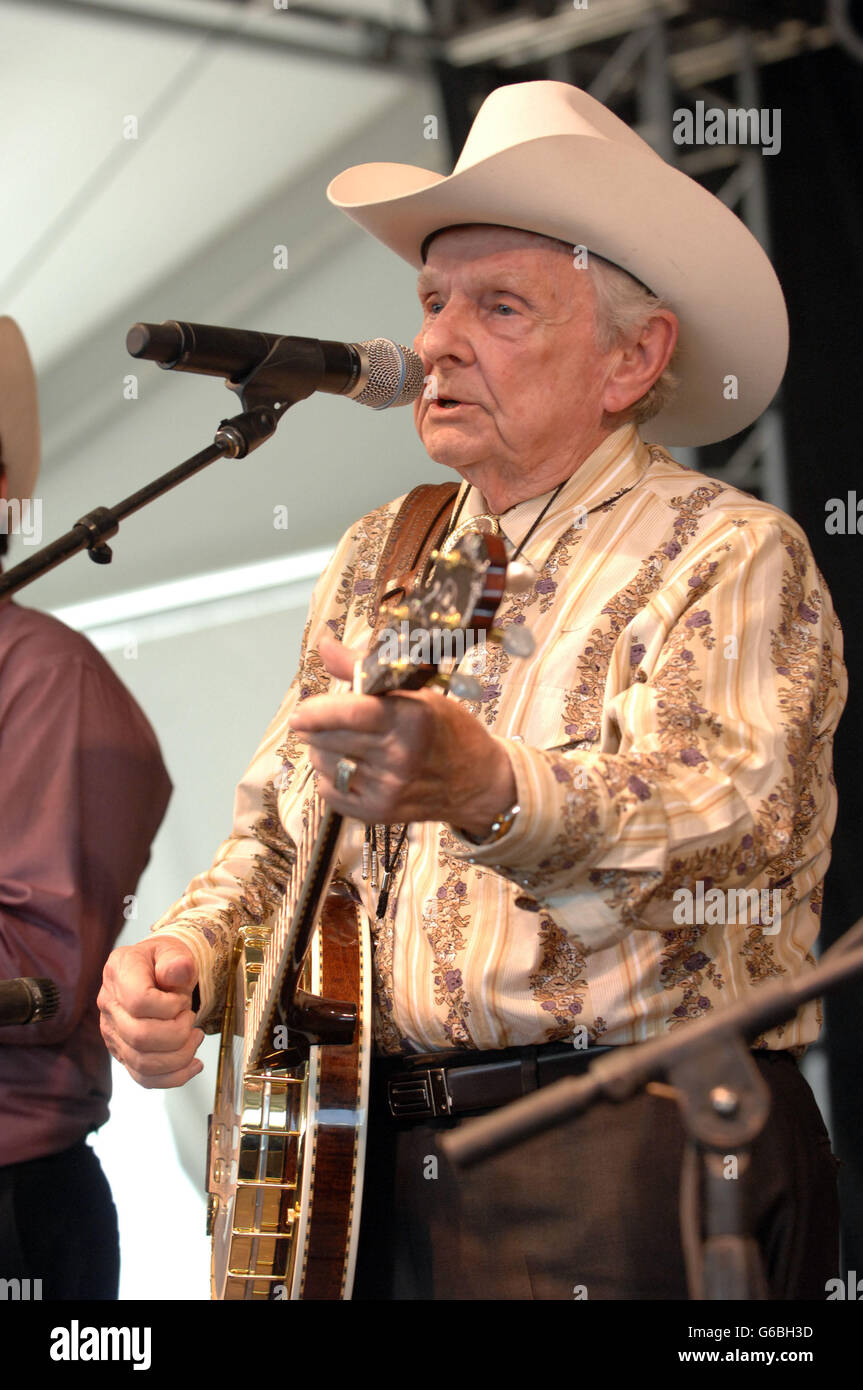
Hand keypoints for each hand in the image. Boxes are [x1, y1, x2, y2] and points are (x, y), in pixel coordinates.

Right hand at [98, 936, 204, 1089]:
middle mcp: (109, 1004)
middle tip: (190, 1018)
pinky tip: (192, 1063)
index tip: (182, 999)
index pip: (139, 1001)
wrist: (157, 972)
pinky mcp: (123, 1052)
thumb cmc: (165, 961)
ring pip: (143, 1063)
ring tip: (195, 1037)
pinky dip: (174, 1077)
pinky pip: (144, 1077)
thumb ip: (176, 960)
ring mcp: (113, 1032)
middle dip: (177, 1033)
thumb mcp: (173, 950)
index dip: (169, 1006)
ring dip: (179, 1056)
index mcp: (119, 971)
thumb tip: (179, 968)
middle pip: (140, 1037)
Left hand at [288, 633, 516, 835]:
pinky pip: (329, 791)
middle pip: (329, 739)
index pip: (351, 713)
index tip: (302, 712)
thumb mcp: (416, 693)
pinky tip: (353, 769)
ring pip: (324, 765)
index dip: (317, 711)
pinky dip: (332, 778)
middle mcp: (399, 756)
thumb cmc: (446, 730)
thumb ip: (365, 670)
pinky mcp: (378, 813)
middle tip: (328, 722)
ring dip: (324, 751)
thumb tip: (325, 646)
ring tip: (347, 744)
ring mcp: (388, 788)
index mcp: (411, 718)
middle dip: (318, 728)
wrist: (477, 783)